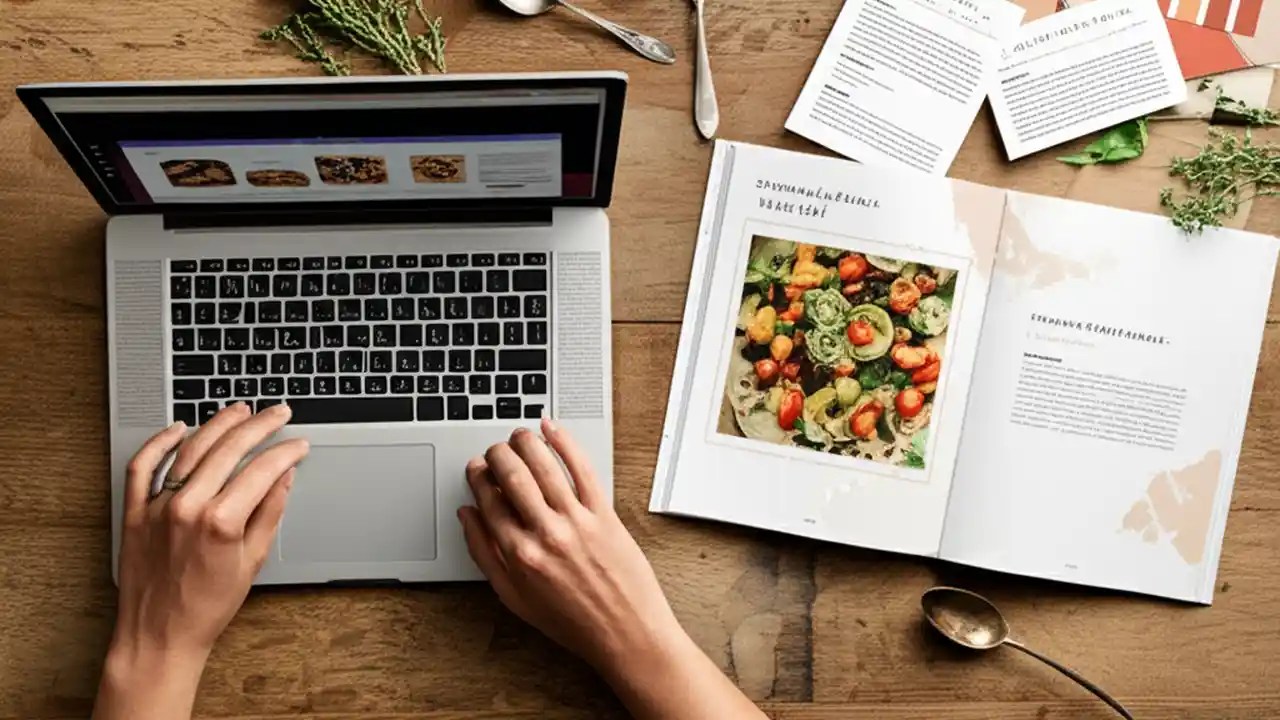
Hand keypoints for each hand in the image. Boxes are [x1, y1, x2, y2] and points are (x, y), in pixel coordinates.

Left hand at [95, 403, 308, 719]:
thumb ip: (270, 512)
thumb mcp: (253, 561)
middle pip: (228, 449)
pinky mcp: (135, 511)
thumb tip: (283, 478)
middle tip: (277, 413)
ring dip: (217, 424)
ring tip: (239, 410)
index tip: (299, 445)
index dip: (286, 452)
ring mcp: (157, 506)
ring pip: (189, 448)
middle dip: (259, 425)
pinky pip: (143, 466)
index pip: (262, 470)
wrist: (160, 634)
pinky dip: (158, 443)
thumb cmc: (207, 607)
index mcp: (221, 522)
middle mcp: (187, 507)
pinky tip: (177, 429)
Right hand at [459, 419, 766, 719]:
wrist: (625, 632)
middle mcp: (546, 534)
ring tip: (519, 435)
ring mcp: (577, 521)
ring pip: (544, 465)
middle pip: (512, 476)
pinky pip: (581, 468)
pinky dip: (565, 443)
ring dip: (526, 442)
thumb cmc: (572, 621)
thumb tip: (467, 517)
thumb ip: (485, 555)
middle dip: (497, 454)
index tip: (476, 468)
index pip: (489, 501)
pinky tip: (553, 430)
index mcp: (519, 556)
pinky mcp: (604, 514)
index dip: (478, 477)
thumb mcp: (514, 598)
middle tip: (495, 450)